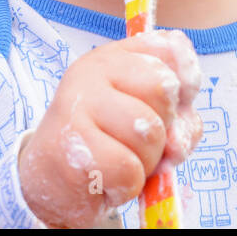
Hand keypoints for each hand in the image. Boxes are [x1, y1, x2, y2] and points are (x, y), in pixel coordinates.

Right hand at [18, 29, 202, 227]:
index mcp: (115, 57)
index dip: (185, 85)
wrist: (51, 183)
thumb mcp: (152, 121)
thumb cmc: (109, 146)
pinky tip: (105, 182)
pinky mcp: (70, 146)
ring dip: (146, 163)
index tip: (170, 109)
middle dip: (164, 129)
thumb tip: (176, 142)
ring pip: (148, 133)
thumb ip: (180, 119)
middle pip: (164, 90)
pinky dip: (127, 186)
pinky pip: (128, 170)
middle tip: (137, 143)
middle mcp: (92, 70)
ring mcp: (77, 104)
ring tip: (119, 162)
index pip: (172, 49)